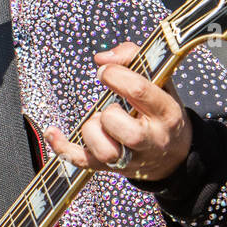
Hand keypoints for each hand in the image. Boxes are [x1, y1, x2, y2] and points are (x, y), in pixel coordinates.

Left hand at [45, 42, 191, 181]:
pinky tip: (53, 132)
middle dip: (107, 110)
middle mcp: (150, 139)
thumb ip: (134, 57)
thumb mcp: (160, 81)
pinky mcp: (110, 169)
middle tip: (109, 107)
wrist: (172, 155)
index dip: (115, 76)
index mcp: (165, 111)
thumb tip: (102, 59)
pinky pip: (81, 162)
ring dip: (92, 132)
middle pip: (118, 124)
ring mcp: (130, 158)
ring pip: (103, 150)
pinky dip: (63, 147)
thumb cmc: (160, 112)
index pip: (138, 90)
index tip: (105, 72)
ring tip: (100, 123)